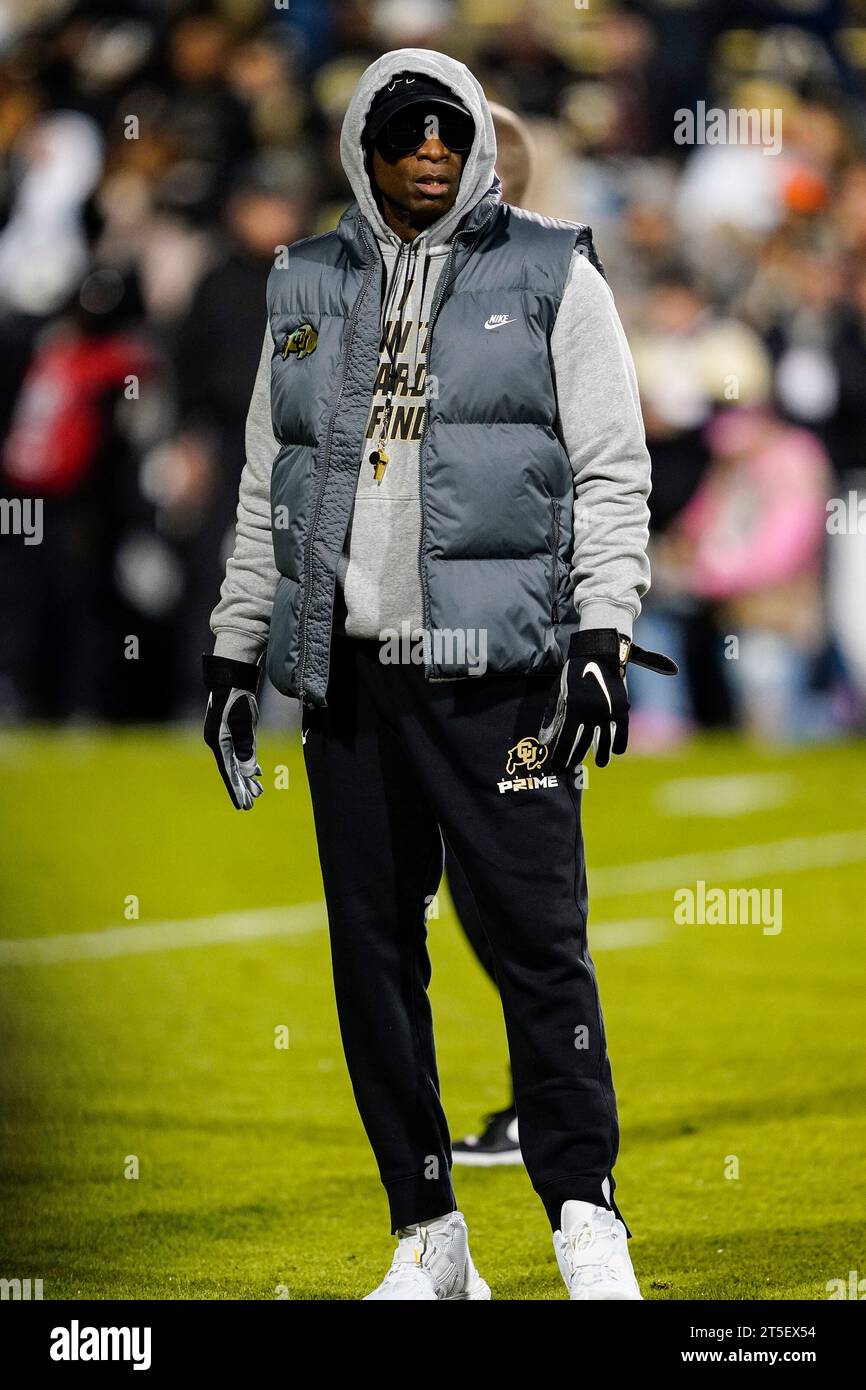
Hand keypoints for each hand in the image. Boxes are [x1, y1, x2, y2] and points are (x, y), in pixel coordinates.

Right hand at [203, 654, 263, 809]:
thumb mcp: (245, 727)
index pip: (228, 773)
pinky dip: (248, 764)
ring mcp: (225, 738)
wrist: (233, 680)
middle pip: (232, 771)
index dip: (237, 790)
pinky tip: (257, 773)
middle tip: (250, 806)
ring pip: (236, 763)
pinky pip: (239, 753)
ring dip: (246, 778)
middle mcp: (219, 744)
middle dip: (242, 789)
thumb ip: (246, 751)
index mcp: (219, 744)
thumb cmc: (238, 701)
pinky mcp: (232, 733)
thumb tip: (248, 774)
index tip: (243, 805)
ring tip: (257, 793)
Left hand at [538, 629, 676, 770]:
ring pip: (604, 742)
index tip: (556, 768)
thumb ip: (551, 716)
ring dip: (601, 755)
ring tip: (599, 764)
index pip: (565, 741)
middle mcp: (590, 714)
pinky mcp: (620, 708)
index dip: (560, 757)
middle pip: (583, 744)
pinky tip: (615, 751)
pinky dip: (619, 743)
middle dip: (574, 758)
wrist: (599, 653)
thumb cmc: (574, 672)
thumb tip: (544, 740)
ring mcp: (607, 712)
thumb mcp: (558, 692)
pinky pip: (621, 732)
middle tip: (570, 769)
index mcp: (573, 709)